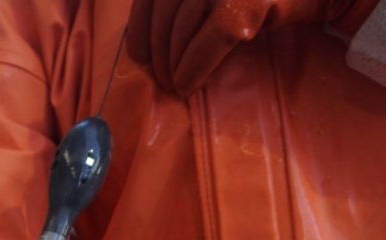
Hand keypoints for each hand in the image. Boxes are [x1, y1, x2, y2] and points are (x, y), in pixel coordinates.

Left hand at [126, 0, 357, 94]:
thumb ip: (192, 0)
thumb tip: (150, 37)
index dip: (140, 25)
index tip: (137, 55)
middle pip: (166, 9)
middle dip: (157, 49)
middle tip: (159, 78)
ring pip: (182, 27)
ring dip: (172, 63)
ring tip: (174, 85)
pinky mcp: (248, 1)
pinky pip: (209, 40)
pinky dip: (193, 66)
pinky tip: (189, 84)